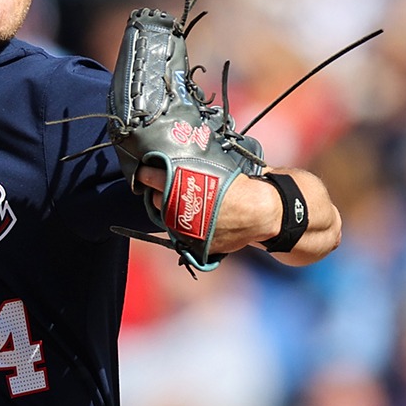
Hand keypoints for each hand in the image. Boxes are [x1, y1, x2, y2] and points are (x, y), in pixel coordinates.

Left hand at [132, 164, 282, 255]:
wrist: (260, 212)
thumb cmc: (241, 187)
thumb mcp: (216, 170)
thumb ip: (195, 169)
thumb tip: (180, 161)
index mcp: (180, 186)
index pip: (151, 177)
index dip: (146, 174)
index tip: (144, 171)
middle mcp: (177, 209)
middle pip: (155, 200)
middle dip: (157, 193)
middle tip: (164, 187)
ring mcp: (184, 229)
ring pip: (166, 219)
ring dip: (168, 211)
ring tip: (179, 203)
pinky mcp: (193, 244)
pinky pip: (181, 235)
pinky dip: (184, 227)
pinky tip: (192, 219)